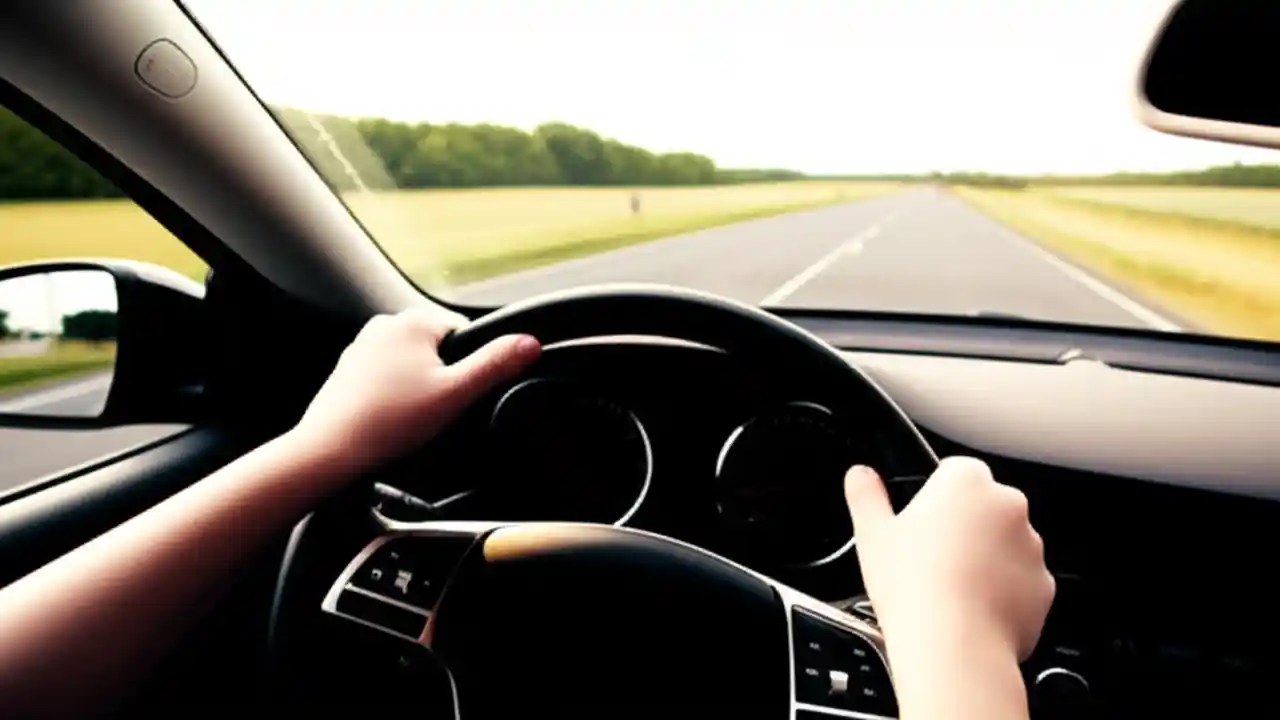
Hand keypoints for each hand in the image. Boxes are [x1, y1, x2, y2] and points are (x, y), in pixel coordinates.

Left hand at [292, 309, 540, 472]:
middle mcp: (384, 324)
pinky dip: (393, 398)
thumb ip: (496, 365)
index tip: (458, 397)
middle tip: (433, 412)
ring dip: (418, 389)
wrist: (330, 451)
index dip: (470, 368)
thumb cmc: (392, 422)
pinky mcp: (347, 371)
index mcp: (413, 320)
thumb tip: (531, 342)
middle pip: (437, 350)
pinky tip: (390, 421)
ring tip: (410, 419)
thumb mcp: (456, 394)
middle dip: (442, 379)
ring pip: (411, 366)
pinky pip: (386, 380)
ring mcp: (361, 347)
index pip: (464, 334)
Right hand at [845, 457, 1053, 660]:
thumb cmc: (914, 586)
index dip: (933, 497)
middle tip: (930, 557)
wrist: (955, 644)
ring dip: (985, 557)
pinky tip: (972, 608)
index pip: (953, 470)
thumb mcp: (871, 533)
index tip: (919, 522)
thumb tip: (860, 476)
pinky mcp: (1043, 585)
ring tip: (950, 587)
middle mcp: (1008, 505)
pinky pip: (1020, 581)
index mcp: (966, 481)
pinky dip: (1002, 591)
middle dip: (963, 526)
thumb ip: (866, 494)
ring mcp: (1031, 546)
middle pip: (982, 506)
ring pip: (1004, 544)